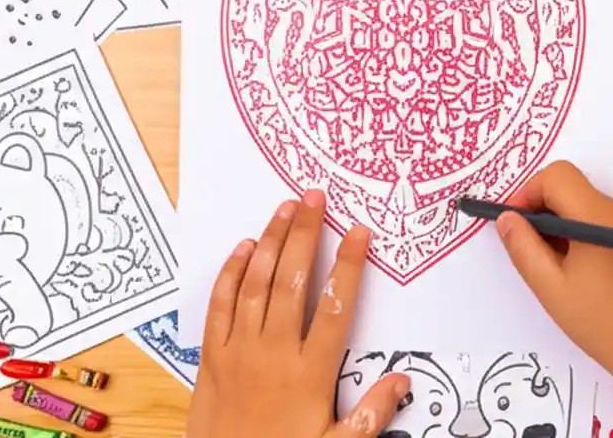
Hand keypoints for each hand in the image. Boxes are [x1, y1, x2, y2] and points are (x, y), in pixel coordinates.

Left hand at [187, 190, 409, 437]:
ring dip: (271, 242)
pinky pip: (220, 305)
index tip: (358, 233)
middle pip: (293, 280)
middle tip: (314, 198)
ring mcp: (239, 351)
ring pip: (257, 284)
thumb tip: (401, 382)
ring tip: (284, 208)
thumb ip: (371, 414)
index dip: (348, 266)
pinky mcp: (211, 357)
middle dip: (306, 234)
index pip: (335, 306)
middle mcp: (274, 352)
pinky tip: (244, 249)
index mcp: (310, 373)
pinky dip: (231, 273)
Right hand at [495, 162, 612, 436]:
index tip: (514, 223)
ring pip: (586, 204)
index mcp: (600, 217)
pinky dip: (583, 232)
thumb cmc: (603, 323)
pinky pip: (604, 219)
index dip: (528, 193)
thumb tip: (506, 218)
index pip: (557, 176)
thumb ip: (523, 247)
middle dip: (543, 209)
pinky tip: (579, 269)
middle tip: (529, 247)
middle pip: (572, 187)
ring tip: (555, 265)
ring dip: (562, 223)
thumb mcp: (551, 287)